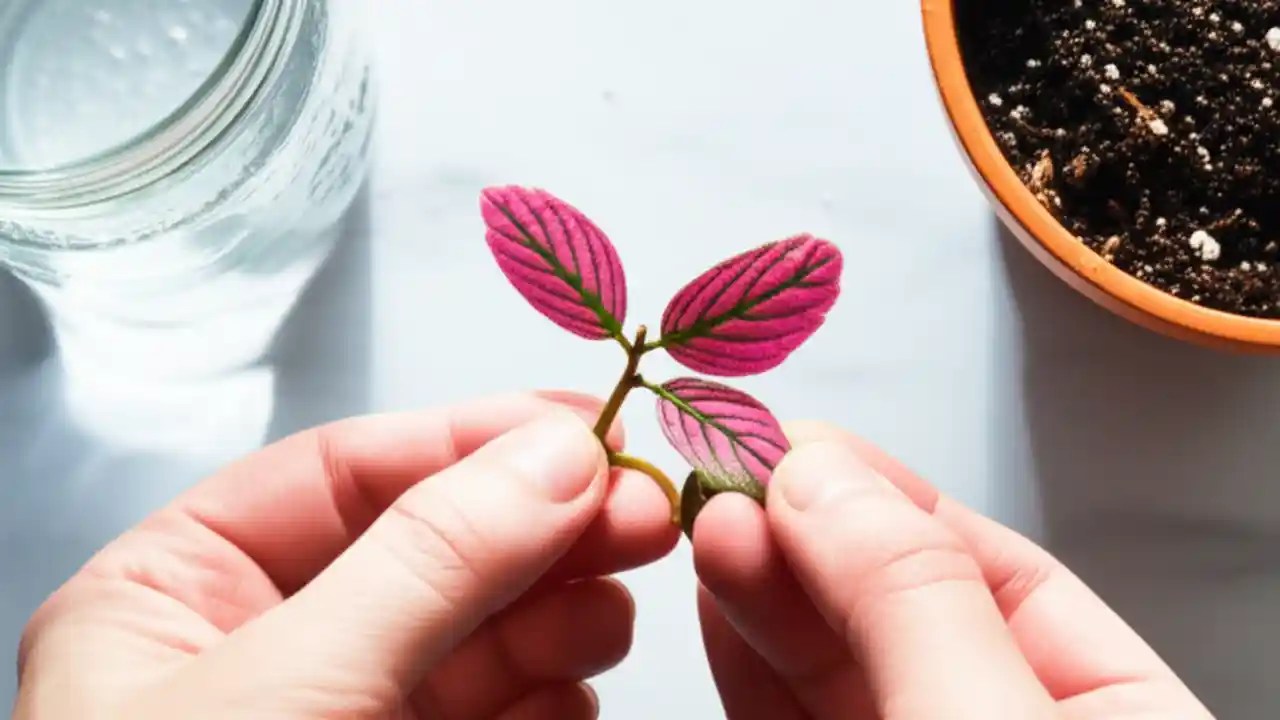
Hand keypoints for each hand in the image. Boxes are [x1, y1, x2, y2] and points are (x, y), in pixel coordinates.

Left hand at [15, 392, 678, 719]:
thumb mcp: (295, 690)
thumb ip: (429, 560)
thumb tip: (555, 453)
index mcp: (173, 598)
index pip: (341, 474)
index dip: (467, 439)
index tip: (582, 428)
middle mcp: (254, 654)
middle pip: (422, 547)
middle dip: (533, 526)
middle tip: (641, 508)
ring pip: (469, 634)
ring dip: (556, 609)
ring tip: (619, 603)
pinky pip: (490, 718)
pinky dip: (550, 699)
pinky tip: (584, 694)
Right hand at [694, 422, 1213, 718]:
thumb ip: (913, 603)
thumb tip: (822, 476)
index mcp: (1113, 717)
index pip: (1002, 575)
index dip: (888, 499)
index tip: (793, 442)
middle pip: (899, 612)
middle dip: (806, 535)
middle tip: (726, 467)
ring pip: (832, 664)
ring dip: (761, 587)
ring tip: (706, 517)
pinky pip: (786, 717)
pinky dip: (746, 660)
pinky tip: (717, 600)